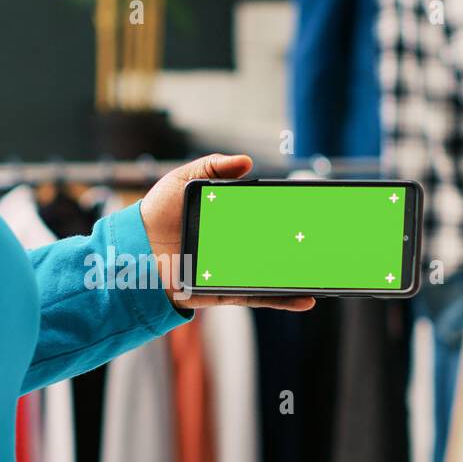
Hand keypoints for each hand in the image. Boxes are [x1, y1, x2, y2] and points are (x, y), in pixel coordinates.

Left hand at [139, 154, 315, 312]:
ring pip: (273, 275)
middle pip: (276, 248)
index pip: (266, 218)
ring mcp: (230, 270)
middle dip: (303, 248)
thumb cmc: (156, 212)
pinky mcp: (223, 291)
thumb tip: (247, 162)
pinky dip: (281, 299)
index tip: (314, 213)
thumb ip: (214, 166)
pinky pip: (256, 296)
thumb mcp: (185, 179)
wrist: (132, 247)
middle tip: (329, 244)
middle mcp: (233, 246)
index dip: (289, 217)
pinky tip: (304, 299)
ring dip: (300, 277)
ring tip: (326, 275)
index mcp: (228, 220)